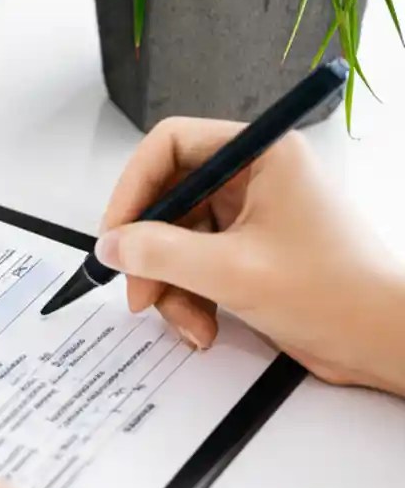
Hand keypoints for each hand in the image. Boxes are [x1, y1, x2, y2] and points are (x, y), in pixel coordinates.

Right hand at [98, 117, 404, 394]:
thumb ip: (160, 253)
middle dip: (149, 251)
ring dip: (169, 284)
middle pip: (168, 198)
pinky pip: (194, 265)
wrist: (384, 342)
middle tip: (138, 290)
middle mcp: (255, 178)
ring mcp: (251, 216)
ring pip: (176, 239)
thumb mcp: (232, 271)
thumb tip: (111, 245)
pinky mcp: (248, 252)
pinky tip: (204, 327)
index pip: (171, 145)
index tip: (117, 233)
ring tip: (184, 321)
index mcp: (262, 155)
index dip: (134, 187)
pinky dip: (189, 298)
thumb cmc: (336, 294)